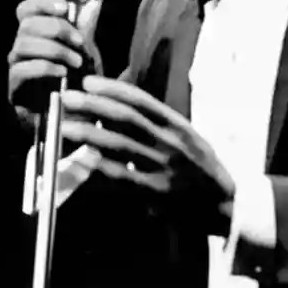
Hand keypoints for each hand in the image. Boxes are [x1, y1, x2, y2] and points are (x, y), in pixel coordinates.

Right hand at [7, 0, 99, 117]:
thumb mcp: (85, 54)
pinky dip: (45, 67)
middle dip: (57, 28)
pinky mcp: (15, 87)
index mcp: (36, 34)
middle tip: (80, 42)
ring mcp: (16, 66)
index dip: (42, 3)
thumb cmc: (77, 83)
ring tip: (77, 62)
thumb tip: (90, 2)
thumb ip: (83, 30)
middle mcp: (22, 47)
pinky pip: (23, 70)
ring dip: (54, 49)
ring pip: (24, 44)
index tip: (64, 7)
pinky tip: (62, 72)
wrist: (71, 120)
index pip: (27, 9)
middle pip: (28, 24)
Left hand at [61, 75, 235, 234]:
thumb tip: (121, 93)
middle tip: (67, 98)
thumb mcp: (186, 135)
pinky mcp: (155, 192)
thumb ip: (157, 118)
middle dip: (94, 105)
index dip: (112, 88)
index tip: (88, 81)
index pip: (141, 100)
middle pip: (126, 118)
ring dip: (88, 133)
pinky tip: (83, 157)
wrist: (223, 206)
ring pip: (120, 145)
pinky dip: (102, 166)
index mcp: (178, 125)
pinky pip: (124, 176)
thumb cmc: (199, 167)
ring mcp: (163, 168)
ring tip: (64, 125)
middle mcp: (171, 143)